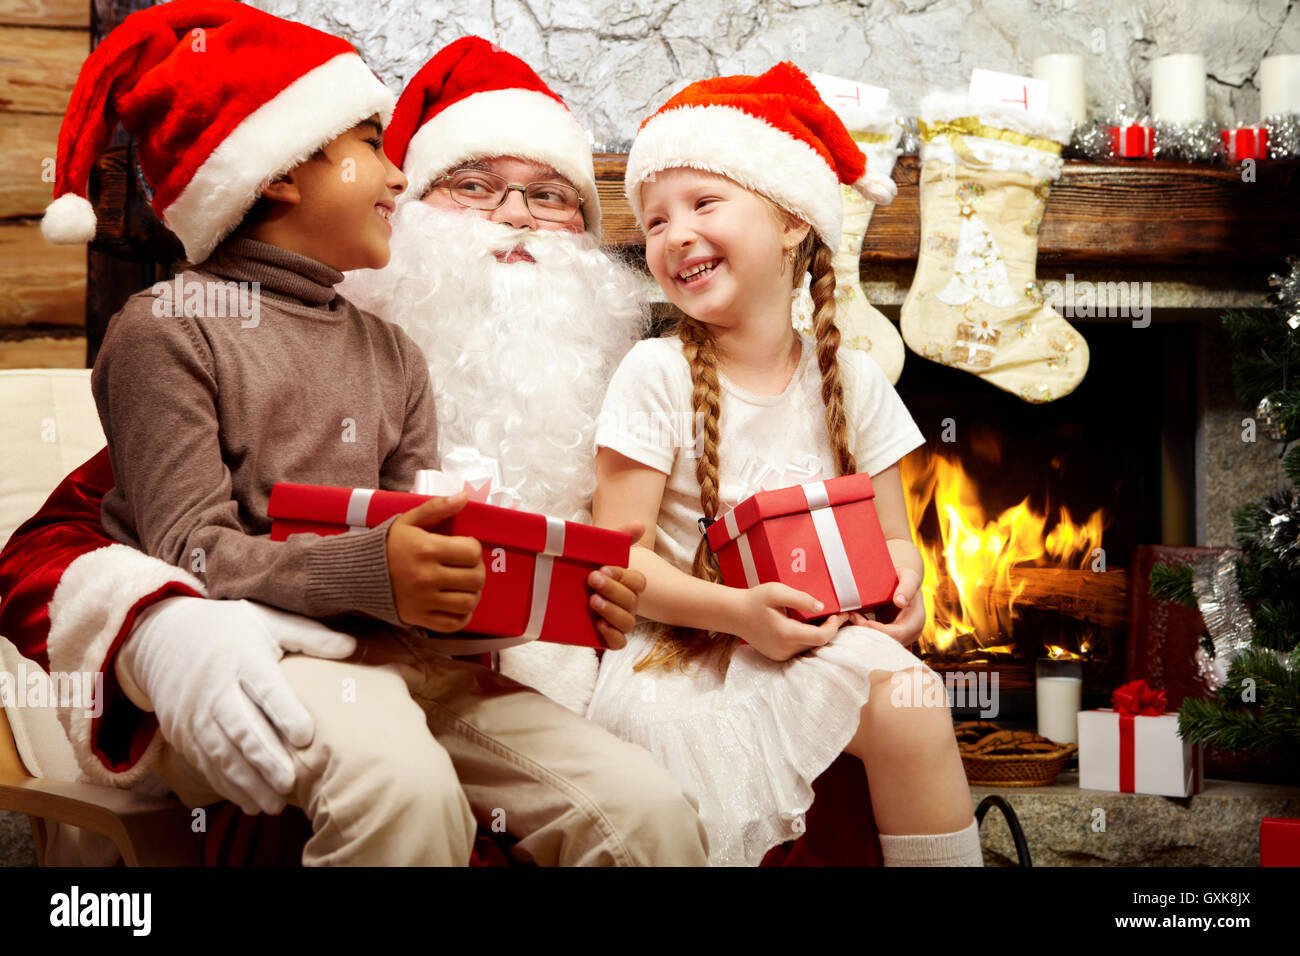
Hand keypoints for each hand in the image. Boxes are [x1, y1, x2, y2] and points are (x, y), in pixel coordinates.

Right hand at [116, 596, 356, 814]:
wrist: (161, 636)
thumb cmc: (228, 629)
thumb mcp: (266, 620)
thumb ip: (308, 636)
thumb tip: (351, 646)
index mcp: (242, 657)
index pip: (264, 687)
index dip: (284, 712)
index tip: (306, 735)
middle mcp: (215, 688)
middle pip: (241, 727)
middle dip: (265, 758)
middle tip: (291, 782)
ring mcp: (194, 714)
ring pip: (221, 753)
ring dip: (247, 781)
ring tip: (275, 804)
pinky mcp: (182, 733)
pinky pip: (205, 764)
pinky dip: (226, 786)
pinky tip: (250, 802)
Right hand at [385, 492, 485, 630]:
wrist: (357, 572)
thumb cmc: (387, 545)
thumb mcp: (409, 520)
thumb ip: (437, 507)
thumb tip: (463, 497)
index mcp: (426, 550)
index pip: (472, 552)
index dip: (473, 548)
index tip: (464, 547)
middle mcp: (427, 577)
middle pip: (475, 578)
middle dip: (477, 570)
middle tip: (468, 567)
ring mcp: (423, 601)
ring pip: (468, 602)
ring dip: (474, 593)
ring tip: (466, 585)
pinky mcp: (418, 618)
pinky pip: (454, 624)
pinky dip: (463, 615)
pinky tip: (458, 603)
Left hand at [587, 520, 647, 649]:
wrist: (550, 588)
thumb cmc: (579, 568)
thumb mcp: (593, 550)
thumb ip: (617, 538)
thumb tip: (640, 526)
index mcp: (626, 583)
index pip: (637, 581)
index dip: (623, 576)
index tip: (603, 568)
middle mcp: (625, 603)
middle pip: (632, 601)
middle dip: (613, 590)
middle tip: (592, 580)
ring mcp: (615, 621)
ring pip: (627, 622)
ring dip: (613, 611)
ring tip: (593, 601)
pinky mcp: (603, 636)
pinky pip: (619, 643)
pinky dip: (612, 635)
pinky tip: (599, 625)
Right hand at [734, 583, 848, 661]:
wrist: (733, 614)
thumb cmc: (754, 600)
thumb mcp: (776, 592)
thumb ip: (800, 599)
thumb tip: (822, 607)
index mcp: (786, 634)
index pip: (821, 637)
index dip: (834, 626)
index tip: (838, 612)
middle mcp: (785, 649)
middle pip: (818, 644)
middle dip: (830, 629)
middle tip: (838, 613)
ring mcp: (781, 655)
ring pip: (810, 648)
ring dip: (820, 634)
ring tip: (826, 617)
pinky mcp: (778, 656)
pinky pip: (800, 649)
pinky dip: (808, 638)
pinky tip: (809, 625)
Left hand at [860, 567, 925, 646]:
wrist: (904, 584)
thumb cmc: (906, 579)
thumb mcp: (909, 577)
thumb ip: (907, 587)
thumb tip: (900, 602)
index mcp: (916, 620)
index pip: (899, 633)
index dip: (880, 631)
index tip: (865, 622)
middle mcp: (910, 632)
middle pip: (887, 641)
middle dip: (867, 631)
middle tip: (852, 615)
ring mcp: (901, 636)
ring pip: (880, 642)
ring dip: (863, 632)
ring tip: (851, 615)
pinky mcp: (891, 635)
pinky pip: (876, 639)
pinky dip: (864, 631)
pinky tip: (854, 619)